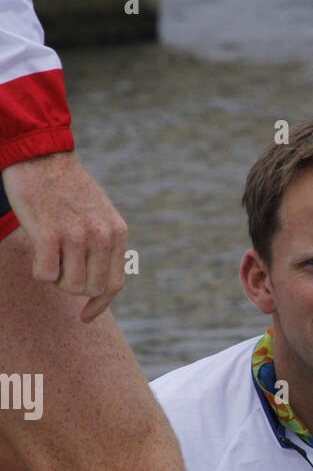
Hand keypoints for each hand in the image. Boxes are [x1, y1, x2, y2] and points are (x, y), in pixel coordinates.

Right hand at [1, 153, 127, 321]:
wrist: (40, 154)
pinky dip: (39, 271)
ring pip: (69, 286)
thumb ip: (104, 242)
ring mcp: (77, 235)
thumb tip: (101, 284)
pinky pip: (46, 275)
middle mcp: (101, 235)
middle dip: (72, 287)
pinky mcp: (49, 234)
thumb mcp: (99, 213)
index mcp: (117, 232)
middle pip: (91, 289)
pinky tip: (37, 253)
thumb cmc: (65, 187)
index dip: (99, 304)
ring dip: (55, 278)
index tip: (85, 315)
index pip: (115, 284)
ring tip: (48, 255)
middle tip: (58, 268)